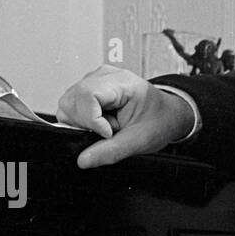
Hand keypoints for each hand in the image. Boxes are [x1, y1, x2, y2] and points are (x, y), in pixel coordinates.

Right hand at [56, 65, 194, 167]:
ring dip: (83, 123)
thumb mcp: (139, 141)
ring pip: (68, 103)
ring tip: (107, 126)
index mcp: (121, 82)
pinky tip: (101, 123)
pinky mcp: (89, 89)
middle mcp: (104, 76)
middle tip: (109, 131)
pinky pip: (72, 106)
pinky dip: (83, 120)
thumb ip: (110, 151)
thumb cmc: (158, 121)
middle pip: (72, 100)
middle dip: (85, 124)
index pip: (87, 95)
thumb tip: (84, 160)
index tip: (108, 134)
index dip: (92, 119)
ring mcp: (94, 80)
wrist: (167, 115)